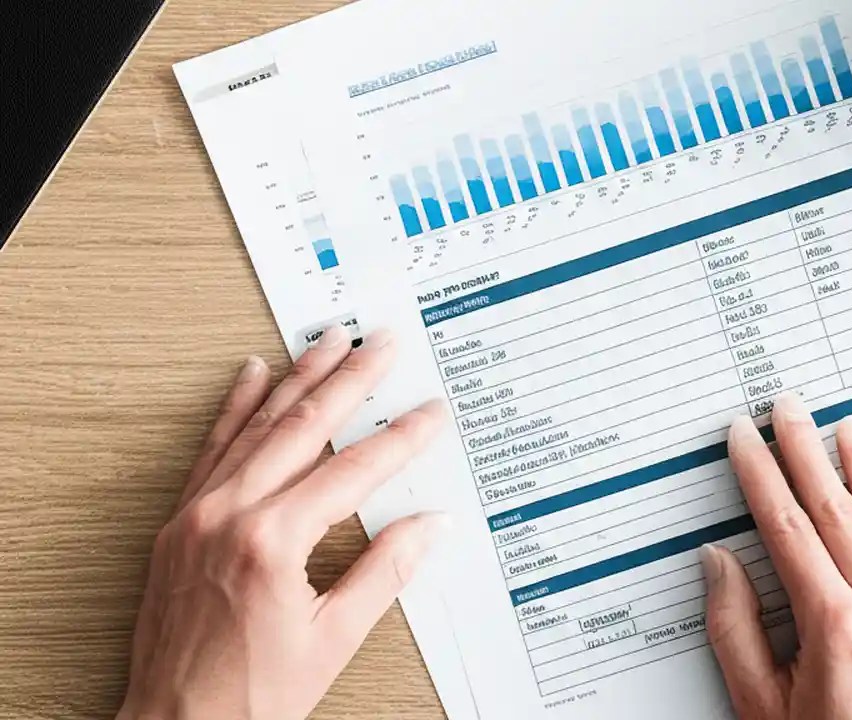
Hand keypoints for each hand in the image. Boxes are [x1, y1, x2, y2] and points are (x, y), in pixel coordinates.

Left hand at [118, 326, 447, 719]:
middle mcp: (228, 515)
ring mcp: (198, 514)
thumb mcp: (333, 639)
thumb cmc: (248, 696)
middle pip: (303, 427)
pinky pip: (211, 447)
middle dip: (350, 378)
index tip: (428, 413)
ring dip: (297, 378)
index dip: (399, 438)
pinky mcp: (179, 522)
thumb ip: (384, 572)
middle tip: (380, 343)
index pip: (353, 471)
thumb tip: (427, 527)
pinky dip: (235, 408)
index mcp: (272, 542)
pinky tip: (251, 377)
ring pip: (256, 425)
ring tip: (327, 341)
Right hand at [702, 392, 851, 719]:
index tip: (744, 439)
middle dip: (806, 453)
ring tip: (845, 425)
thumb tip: (719, 564)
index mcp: (831, 624)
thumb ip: (735, 631)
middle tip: (787, 408)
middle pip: (835, 510)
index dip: (760, 476)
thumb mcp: (762, 708)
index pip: (787, 527)